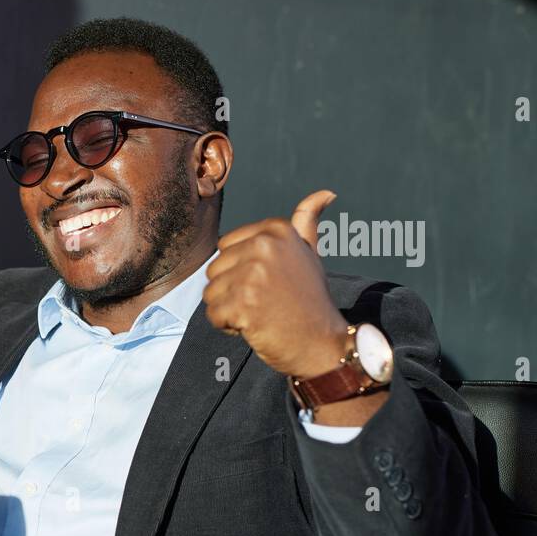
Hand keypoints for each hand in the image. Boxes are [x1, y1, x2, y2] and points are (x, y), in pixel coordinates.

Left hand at [204, 190, 348, 378]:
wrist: (321, 342)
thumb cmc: (310, 299)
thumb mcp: (309, 253)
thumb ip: (306, 223)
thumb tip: (326, 193)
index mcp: (276, 229)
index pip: (225, 247)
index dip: (240, 270)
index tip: (270, 282)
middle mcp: (265, 246)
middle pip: (214, 269)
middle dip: (232, 291)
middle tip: (265, 302)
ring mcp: (254, 273)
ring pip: (210, 293)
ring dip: (229, 310)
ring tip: (260, 313)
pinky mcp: (244, 302)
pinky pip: (213, 314)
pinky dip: (228, 326)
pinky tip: (255, 326)